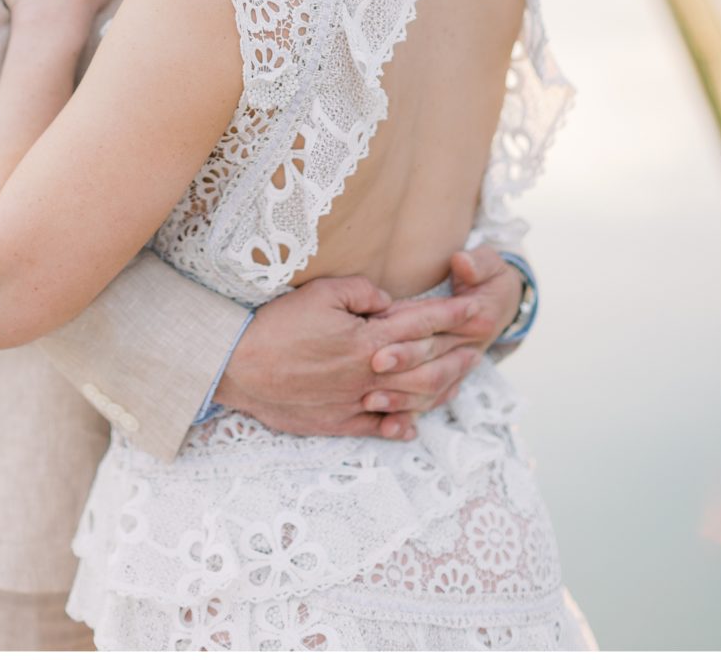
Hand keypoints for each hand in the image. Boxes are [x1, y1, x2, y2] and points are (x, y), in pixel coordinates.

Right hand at [215, 275, 485, 441]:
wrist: (239, 367)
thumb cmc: (278, 325)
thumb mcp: (320, 292)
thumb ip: (362, 292)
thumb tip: (388, 301)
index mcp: (368, 339)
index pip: (421, 324)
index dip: (452, 314)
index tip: (476, 307)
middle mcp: (369, 374)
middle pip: (425, 364)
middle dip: (457, 352)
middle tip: (481, 344)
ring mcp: (355, 402)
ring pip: (410, 399)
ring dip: (439, 388)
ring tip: (458, 379)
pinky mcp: (336, 422)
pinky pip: (377, 428)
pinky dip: (399, 427)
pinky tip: (412, 426)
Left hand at [362, 246, 522, 439]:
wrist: (501, 301)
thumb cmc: (489, 277)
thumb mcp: (491, 265)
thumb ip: (477, 264)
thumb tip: (462, 262)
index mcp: (475, 320)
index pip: (435, 327)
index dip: (409, 334)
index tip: (380, 338)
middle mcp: (467, 348)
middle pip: (430, 362)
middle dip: (400, 366)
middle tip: (371, 367)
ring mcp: (456, 368)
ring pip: (429, 391)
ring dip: (401, 398)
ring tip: (370, 401)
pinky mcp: (445, 380)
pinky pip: (430, 406)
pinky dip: (410, 419)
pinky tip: (389, 428)